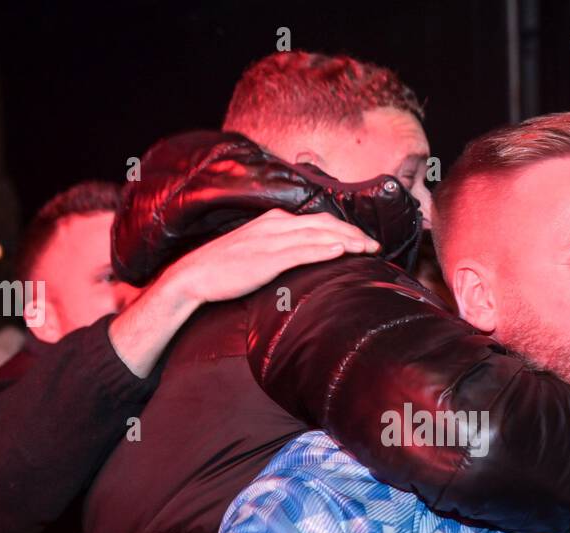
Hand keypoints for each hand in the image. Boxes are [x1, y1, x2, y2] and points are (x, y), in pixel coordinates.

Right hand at [160, 208, 381, 307]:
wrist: (195, 276)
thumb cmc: (225, 268)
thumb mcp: (256, 251)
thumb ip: (279, 249)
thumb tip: (302, 258)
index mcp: (274, 221)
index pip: (318, 220)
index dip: (344, 228)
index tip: (364, 240)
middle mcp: (276, 225)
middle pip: (324, 224)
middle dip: (353, 233)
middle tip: (375, 246)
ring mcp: (271, 240)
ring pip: (318, 235)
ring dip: (346, 240)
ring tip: (368, 247)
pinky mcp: (267, 258)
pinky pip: (301, 251)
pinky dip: (323, 249)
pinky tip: (340, 250)